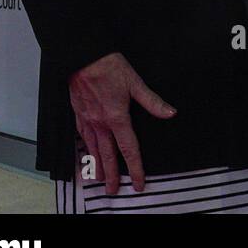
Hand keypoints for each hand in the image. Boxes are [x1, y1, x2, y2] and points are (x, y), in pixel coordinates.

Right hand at [68, 52, 176, 194]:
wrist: (83, 56)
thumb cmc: (109, 67)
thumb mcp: (136, 83)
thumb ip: (152, 101)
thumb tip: (170, 113)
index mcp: (116, 118)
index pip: (129, 149)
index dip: (135, 168)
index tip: (139, 183)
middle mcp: (100, 123)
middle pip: (107, 155)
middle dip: (112, 175)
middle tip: (114, 191)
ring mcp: (87, 120)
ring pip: (92, 149)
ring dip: (96, 166)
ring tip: (99, 179)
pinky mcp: (77, 114)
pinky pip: (81, 137)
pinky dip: (84, 150)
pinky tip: (86, 154)